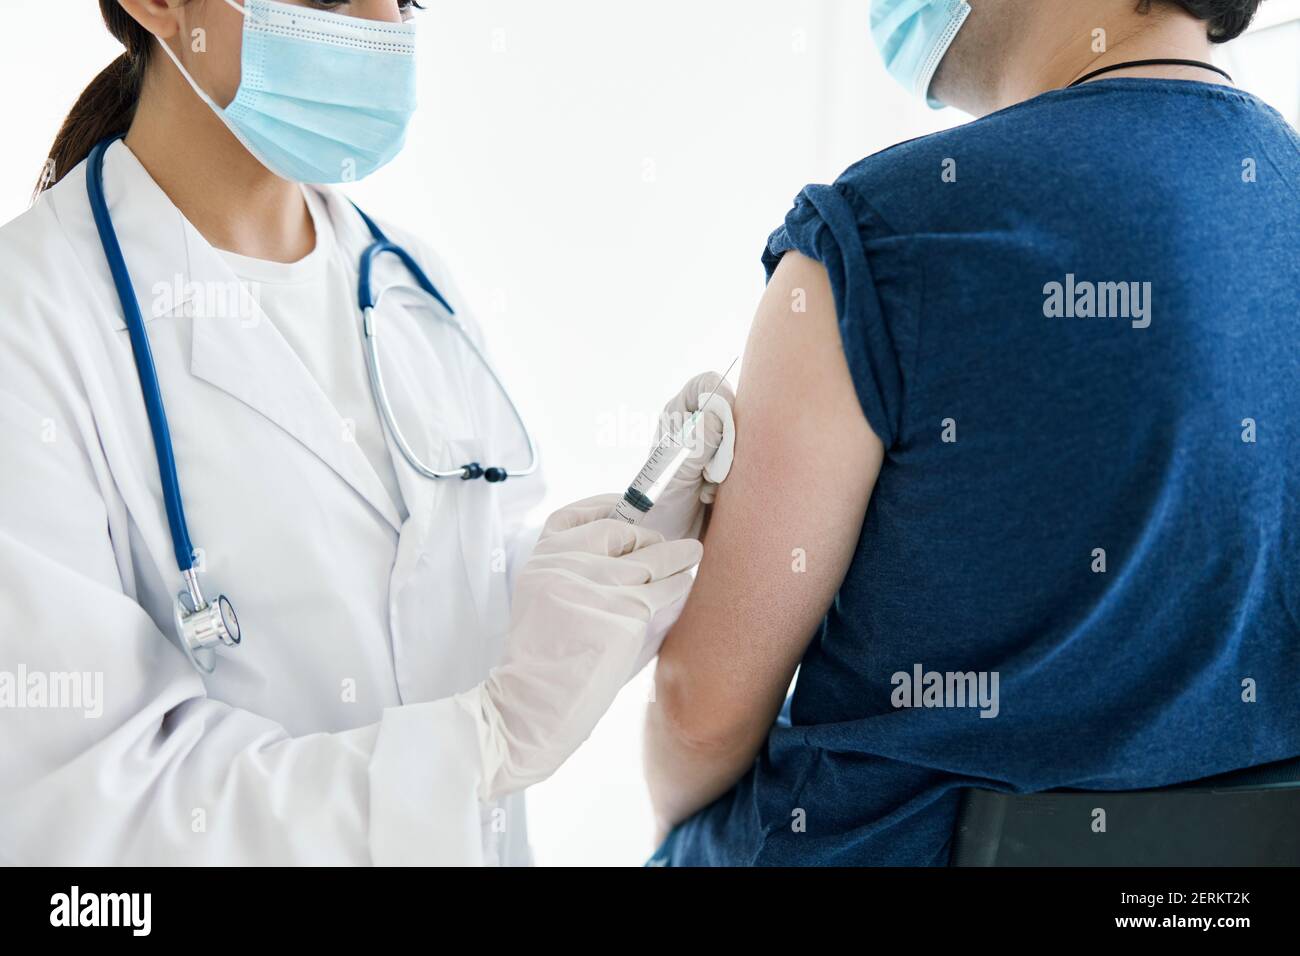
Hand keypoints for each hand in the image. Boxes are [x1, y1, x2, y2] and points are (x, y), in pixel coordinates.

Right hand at [457, 494, 702, 800]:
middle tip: (668, 545)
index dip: (604, 506)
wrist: (531, 708)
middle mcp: (568, 563)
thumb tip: (634, 556)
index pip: (573, 516)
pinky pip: (669, 588)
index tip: (627, 507)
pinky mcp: (628, 611)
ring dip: (678, 557)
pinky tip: (686, 586)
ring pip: (655, 557)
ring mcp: (599, 584)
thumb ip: (579, 577)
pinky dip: (681, 586)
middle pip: (621, 532)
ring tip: (691, 554)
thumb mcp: (547, 606)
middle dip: (648, 539)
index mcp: (542, 560)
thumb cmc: (546, 666)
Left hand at [637, 371, 735, 540]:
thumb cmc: (657, 501)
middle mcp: (699, 427)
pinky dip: (733, 482)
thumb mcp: (677, 467)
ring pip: (744, 440)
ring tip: (707, 485)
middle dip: (730, 439)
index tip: (728, 420)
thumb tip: (720, 408)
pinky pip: (748, 466)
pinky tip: (712, 498)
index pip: (706, 384)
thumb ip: (699, 438)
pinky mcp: (730, 472)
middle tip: (713, 464)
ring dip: (729, 465)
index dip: (721, 395)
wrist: (664, 538)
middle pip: (732, 410)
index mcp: (679, 415)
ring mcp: (716, 450)